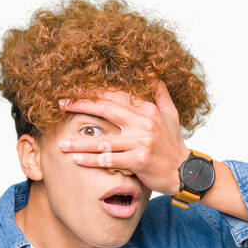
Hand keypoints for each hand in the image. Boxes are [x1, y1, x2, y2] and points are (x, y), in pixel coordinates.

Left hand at [57, 80, 189, 195]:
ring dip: (80, 142)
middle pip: (105, 110)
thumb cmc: (175, 144)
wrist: (186, 172)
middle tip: (61, 105)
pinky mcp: (138, 160)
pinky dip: (92, 160)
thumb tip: (154, 75)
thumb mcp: (171, 115)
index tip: (76, 90)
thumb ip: (161, 94)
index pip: (115, 96)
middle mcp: (143, 123)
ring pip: (103, 140)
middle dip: (81, 106)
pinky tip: (77, 160)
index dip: (94, 92)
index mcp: (147, 109)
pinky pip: (110, 160)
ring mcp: (140, 142)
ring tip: (62, 144)